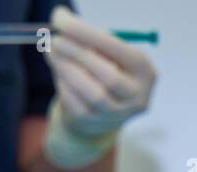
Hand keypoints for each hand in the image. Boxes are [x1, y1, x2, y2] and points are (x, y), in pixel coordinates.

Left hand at [42, 6, 154, 165]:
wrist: (102, 110)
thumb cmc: (104, 69)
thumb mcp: (108, 53)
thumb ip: (94, 41)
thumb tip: (65, 26)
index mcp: (145, 72)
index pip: (120, 51)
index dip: (90, 35)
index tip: (63, 22)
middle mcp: (137, 97)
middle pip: (110, 76)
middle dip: (78, 54)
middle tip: (55, 40)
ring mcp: (118, 115)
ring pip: (93, 93)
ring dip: (67, 69)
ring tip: (52, 53)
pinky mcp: (96, 124)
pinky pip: (77, 104)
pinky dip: (64, 84)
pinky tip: (60, 73)